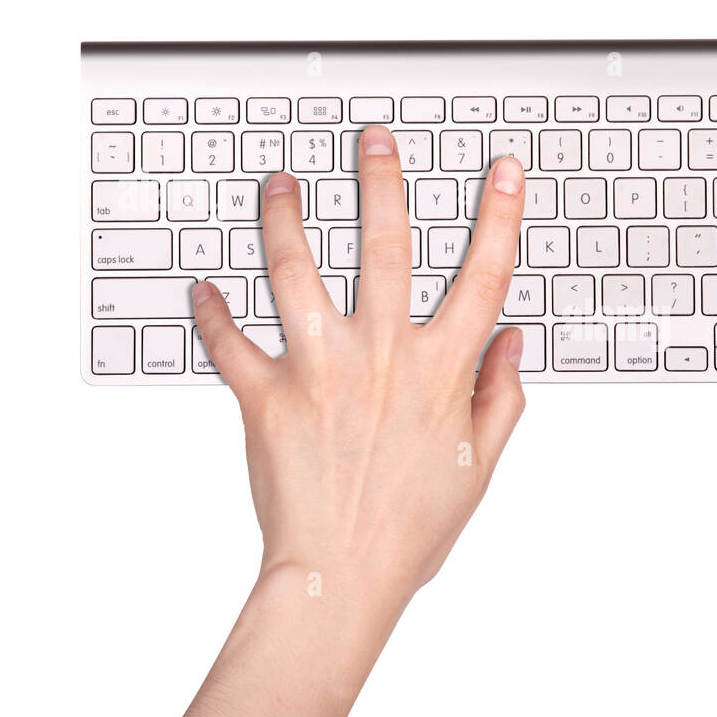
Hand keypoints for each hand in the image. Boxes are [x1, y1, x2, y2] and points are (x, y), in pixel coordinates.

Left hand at [173, 126, 526, 716]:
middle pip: (384, 249)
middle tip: (374, 140)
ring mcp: (319, 370)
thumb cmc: (410, 528)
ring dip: (285, 220)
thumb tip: (513, 344)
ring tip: (280, 184)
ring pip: (296, 272)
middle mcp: (381, 357)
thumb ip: (500, 397)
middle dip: (381, 183)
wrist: (340, 576)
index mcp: (440, 372)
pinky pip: (228, 342)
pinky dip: (210, 314)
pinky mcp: (265, 396)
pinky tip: (204, 288)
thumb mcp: (478, 465)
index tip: (502, 171)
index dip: (499, 215)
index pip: (483, 276)